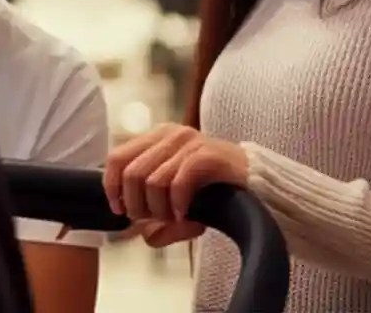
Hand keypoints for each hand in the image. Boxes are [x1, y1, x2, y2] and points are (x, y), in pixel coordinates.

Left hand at [103, 123, 248, 241]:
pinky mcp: (207, 155)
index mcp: (156, 138)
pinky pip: (178, 183)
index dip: (112, 187)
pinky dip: (177, 206)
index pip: (116, 157)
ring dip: (159, 209)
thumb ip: (158, 219)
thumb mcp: (179, 203)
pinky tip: (185, 217)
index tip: (120, 210)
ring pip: (152, 180)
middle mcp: (170, 134)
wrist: (258, 184)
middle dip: (137, 204)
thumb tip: (142, 235)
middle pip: (131, 173)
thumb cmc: (215, 191)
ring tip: (173, 219)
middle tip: (152, 220)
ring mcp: (189, 142)